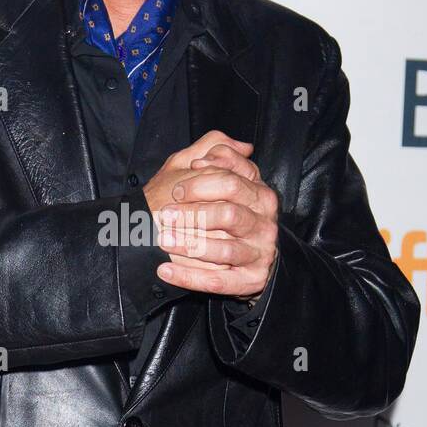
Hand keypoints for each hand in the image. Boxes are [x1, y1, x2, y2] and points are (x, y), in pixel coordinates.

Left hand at [144, 133, 278, 300]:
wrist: (235, 258)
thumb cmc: (220, 212)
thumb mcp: (218, 175)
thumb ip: (221, 153)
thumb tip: (240, 145)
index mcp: (260, 195)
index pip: (233, 182)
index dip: (201, 184)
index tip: (175, 189)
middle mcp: (264, 223)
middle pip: (229, 214)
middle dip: (193, 214)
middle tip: (164, 214)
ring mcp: (259, 252)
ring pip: (224, 250)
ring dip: (188, 245)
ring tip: (162, 240)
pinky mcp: (250, 280)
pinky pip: (218, 281)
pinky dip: (188, 277)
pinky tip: (165, 271)